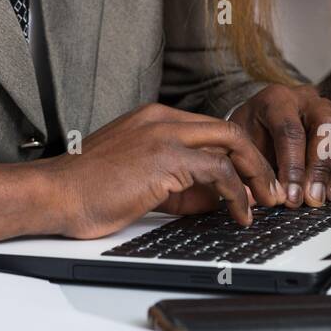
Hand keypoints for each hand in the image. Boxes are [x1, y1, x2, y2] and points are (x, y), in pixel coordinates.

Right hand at [43, 102, 285, 238]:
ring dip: (256, 176)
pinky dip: (238, 193)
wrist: (59, 194)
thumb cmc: (88, 189)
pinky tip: (240, 212)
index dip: (236, 156)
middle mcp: (162, 119)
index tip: (251, 180)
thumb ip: (177, 181)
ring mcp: (165, 135)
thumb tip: (213, 198)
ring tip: (266, 201)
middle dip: (257, 160)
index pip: (210, 129)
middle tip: (272, 188)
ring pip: (231, 143)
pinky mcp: (167, 159)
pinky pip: (219, 171)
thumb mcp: (139, 178)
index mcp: (153, 118)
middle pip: (228, 130)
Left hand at [227, 84, 330, 208]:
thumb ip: (250, 170)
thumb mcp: (242, 147)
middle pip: (326, 125)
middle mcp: (307, 98)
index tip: (291, 197)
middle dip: (320, 168)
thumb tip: (257, 200)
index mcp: (276, 99)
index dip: (293, 167)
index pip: (290, 130)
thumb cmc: (252, 134)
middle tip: (312, 199)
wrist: (261, 120)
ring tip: (329, 195)